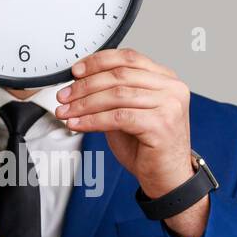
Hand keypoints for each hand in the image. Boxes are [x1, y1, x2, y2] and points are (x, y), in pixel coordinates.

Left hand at [54, 48, 207, 236]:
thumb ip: (114, 94)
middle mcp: (172, 88)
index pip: (129, 57)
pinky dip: (93, 120)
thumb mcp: (130, 112)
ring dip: (85, 104)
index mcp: (166, 78)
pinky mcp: (161, 125)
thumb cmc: (149, 147)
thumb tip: (79, 84)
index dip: (98, 62)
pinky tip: (78, 125)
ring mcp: (169, 105)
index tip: (76, 71)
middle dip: (85, 85)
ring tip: (66, 112)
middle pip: (120, 75)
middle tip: (64, 95)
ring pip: (116, 95)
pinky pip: (118, 117)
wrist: (168, 178)